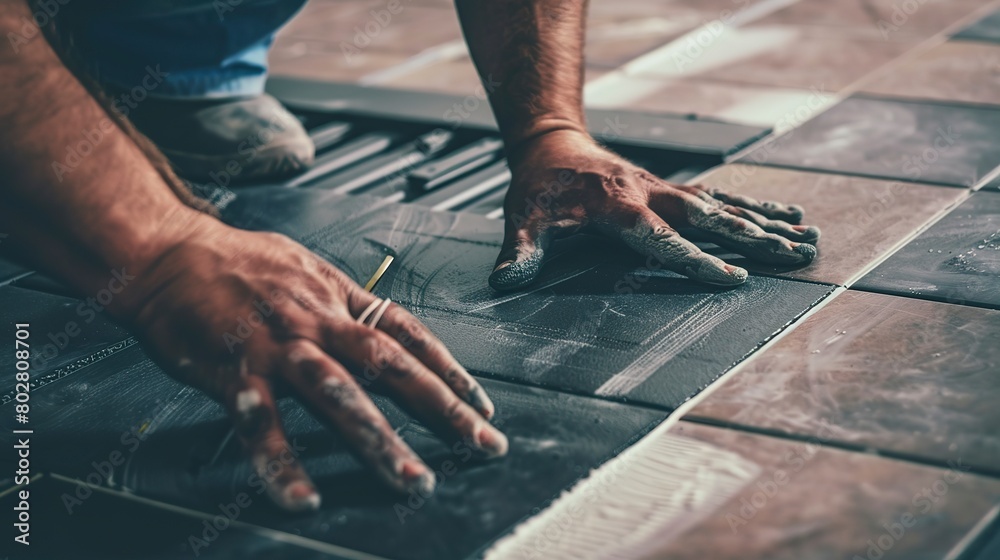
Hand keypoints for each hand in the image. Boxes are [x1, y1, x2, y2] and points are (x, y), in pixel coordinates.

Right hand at [119, 218, 506, 511]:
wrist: (169, 253)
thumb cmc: (238, 263)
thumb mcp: (308, 268)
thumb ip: (348, 303)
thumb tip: (387, 325)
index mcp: (338, 301)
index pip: (409, 335)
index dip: (450, 370)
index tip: (483, 406)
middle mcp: (317, 324)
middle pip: (391, 368)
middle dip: (442, 409)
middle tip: (483, 446)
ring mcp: (279, 350)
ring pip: (339, 397)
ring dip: (381, 441)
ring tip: (415, 480)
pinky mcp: (235, 374)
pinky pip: (262, 428)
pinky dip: (282, 465)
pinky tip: (303, 498)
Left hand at [490, 130, 819, 289]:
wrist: (552, 146)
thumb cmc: (540, 187)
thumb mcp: (524, 217)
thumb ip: (521, 250)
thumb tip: (505, 281)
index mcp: (617, 207)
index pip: (662, 238)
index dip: (696, 258)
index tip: (733, 276)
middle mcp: (650, 195)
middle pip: (710, 217)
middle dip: (756, 237)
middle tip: (797, 252)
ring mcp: (665, 190)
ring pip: (724, 206)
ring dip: (766, 222)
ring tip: (808, 236)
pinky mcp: (672, 189)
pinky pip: (719, 198)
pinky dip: (753, 206)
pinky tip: (784, 215)